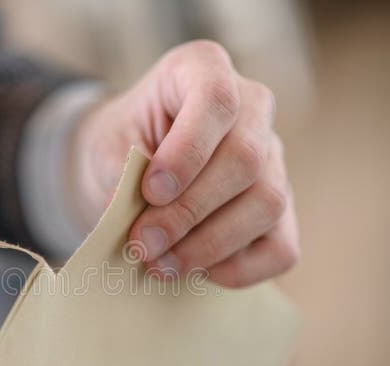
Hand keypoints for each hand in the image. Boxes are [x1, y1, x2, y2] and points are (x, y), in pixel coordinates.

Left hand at [71, 41, 298, 286]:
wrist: (129, 169)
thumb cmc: (121, 147)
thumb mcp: (107, 146)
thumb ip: (121, 172)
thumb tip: (135, 218)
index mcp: (204, 69)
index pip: (216, 99)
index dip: (187, 151)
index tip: (151, 191)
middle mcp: (252, 108)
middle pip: (245, 160)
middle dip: (189, 212)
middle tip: (143, 244)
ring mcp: (274, 159)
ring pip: (267, 204)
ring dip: (208, 245)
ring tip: (159, 264)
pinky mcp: (282, 211)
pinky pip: (281, 248)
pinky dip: (237, 269)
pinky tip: (195, 271)